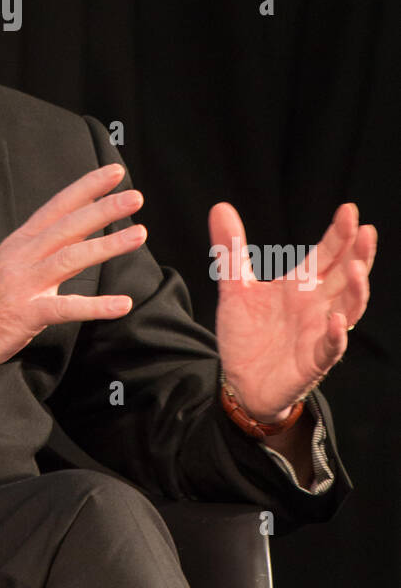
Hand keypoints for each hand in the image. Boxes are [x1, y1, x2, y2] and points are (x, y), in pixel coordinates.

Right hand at [0, 162, 142, 382]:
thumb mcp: (11, 264)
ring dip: (107, 245)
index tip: (114, 173)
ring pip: (70, 257)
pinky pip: (65, 308)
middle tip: (135, 196)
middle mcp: (23, 256)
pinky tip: (122, 304)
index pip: (58, 206)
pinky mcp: (26, 313)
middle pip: (68, 225)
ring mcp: (24, 284)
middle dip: (103, 208)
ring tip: (138, 236)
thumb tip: (75, 242)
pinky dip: (96, 306)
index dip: (86, 187)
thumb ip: (43, 252)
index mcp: (22, 242)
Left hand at [211, 201, 374, 421]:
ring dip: (355, 291)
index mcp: (301, 285)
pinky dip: (335, 335)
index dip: (340, 234)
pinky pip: (330, 348)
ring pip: (347, 309)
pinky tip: (336, 320)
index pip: (327, 254)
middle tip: (366, 230)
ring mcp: (318, 333)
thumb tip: (220, 207)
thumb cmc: (247, 333)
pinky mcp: (312, 362)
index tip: (350, 210)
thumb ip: (230, 250)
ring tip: (357, 269)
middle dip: (358, 255)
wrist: (239, 381)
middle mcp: (316, 305)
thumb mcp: (234, 287)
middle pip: (345, 276)